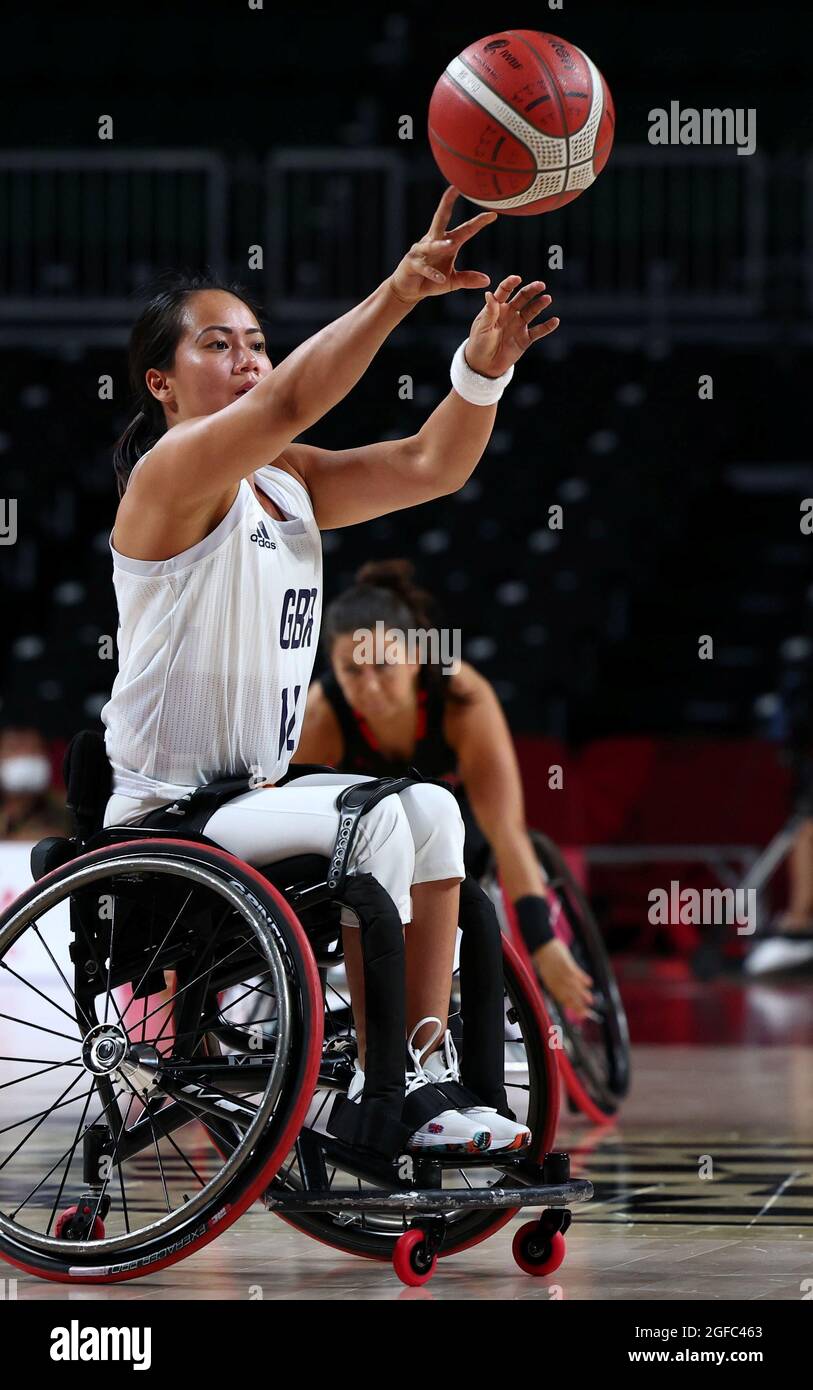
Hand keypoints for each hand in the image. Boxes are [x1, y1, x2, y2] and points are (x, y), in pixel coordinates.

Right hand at [389, 185, 496, 304]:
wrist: (408, 290)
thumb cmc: (431, 281)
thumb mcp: (452, 281)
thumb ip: (467, 279)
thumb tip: (487, 280)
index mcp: (447, 242)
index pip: (465, 230)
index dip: (478, 222)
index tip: (493, 214)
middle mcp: (433, 241)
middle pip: (440, 218)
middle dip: (446, 203)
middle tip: (455, 189)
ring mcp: (420, 251)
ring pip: (431, 245)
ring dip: (440, 245)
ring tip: (450, 244)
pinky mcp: (411, 263)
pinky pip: (423, 267)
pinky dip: (432, 273)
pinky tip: (440, 278)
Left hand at [465, 275, 558, 377]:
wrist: (484, 366)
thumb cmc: (479, 344)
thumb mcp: (482, 328)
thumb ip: (489, 312)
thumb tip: (489, 294)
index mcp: (497, 308)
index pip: (504, 291)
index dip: (510, 283)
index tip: (517, 278)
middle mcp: (510, 313)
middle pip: (522, 297)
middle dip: (531, 290)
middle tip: (540, 285)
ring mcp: (519, 325)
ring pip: (532, 311)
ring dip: (540, 304)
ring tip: (547, 298)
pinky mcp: (526, 338)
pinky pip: (538, 331)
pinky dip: (547, 327)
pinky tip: (555, 321)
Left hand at [531, 938, 593, 1019]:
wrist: (542, 944)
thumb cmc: (547, 960)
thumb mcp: (548, 974)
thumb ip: (557, 984)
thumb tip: (567, 993)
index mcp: (551, 984)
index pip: (561, 998)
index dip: (571, 1007)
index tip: (580, 1013)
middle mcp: (556, 979)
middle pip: (568, 995)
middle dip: (578, 1005)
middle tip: (586, 1013)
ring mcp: (561, 972)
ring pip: (573, 986)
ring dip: (582, 994)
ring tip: (590, 1000)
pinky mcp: (566, 963)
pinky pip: (576, 973)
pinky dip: (583, 979)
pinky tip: (590, 984)